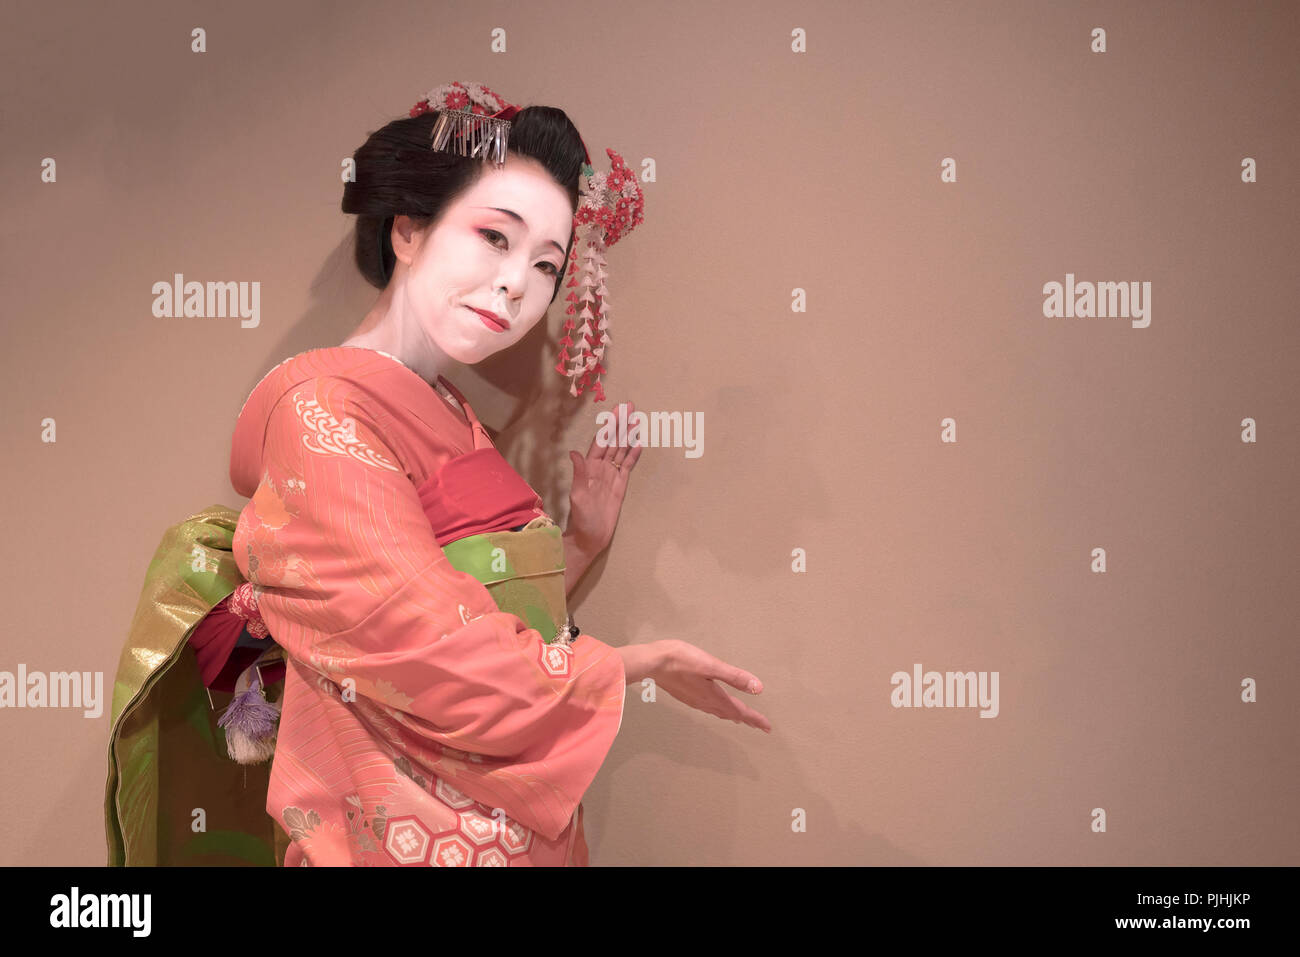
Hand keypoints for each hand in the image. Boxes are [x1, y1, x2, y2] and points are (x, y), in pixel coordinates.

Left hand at [565, 400, 641, 556]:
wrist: (590, 537)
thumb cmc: (582, 518)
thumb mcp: (578, 496)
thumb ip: (578, 474)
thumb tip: (574, 453)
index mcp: (589, 468)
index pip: (601, 441)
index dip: (609, 426)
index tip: (617, 411)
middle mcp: (600, 468)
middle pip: (613, 441)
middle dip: (620, 424)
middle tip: (630, 407)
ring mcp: (611, 476)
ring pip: (621, 451)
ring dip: (628, 435)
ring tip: (636, 420)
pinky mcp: (620, 486)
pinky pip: (628, 466)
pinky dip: (633, 454)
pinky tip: (638, 443)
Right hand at [642, 639, 770, 733]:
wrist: (651, 663)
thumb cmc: (680, 660)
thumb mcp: (711, 666)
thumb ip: (734, 677)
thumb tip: (757, 688)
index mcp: (713, 695)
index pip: (739, 710)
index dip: (755, 719)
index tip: (767, 728)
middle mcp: (704, 701)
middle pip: (729, 714)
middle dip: (746, 719)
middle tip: (758, 725)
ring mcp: (694, 699)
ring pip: (718, 712)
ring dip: (731, 715)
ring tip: (740, 718)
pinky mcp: (685, 694)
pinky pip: (707, 707)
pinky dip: (718, 709)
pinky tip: (715, 705)